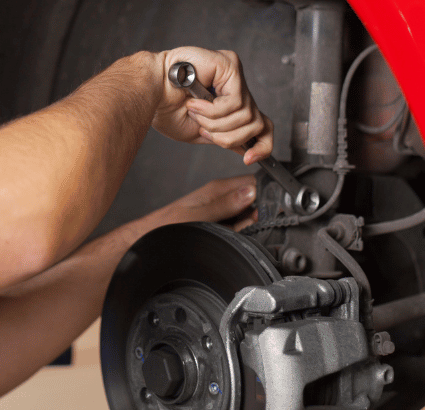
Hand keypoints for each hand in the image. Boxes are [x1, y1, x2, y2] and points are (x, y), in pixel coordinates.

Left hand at [132, 175, 258, 236]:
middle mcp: (222, 200)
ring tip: (238, 234)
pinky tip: (235, 241)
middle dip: (261, 214)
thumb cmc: (166, 226)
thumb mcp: (197, 214)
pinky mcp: (221, 229)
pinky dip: (243, 236)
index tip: (273, 207)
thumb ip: (224, 204)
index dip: (266, 192)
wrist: (150, 241)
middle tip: (251, 226)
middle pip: (255, 203)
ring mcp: (223, 214)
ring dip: (252, 227)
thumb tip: (250, 193)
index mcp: (218, 189)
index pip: (253, 182)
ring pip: (249, 218)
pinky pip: (240, 230)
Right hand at [151, 47, 273, 163]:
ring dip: (216, 123)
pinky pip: (237, 102)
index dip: (261, 146)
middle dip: (229, 137)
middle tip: (203, 129)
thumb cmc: (165, 108)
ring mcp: (234, 74)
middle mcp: (235, 86)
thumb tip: (248, 150)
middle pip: (257, 123)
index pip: (262, 124)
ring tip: (195, 112)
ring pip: (247, 116)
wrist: (148, 91)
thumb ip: (225, 137)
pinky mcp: (230, 65)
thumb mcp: (200, 132)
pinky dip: (214, 111)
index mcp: (229, 100)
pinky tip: (196, 103)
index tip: (248, 159)